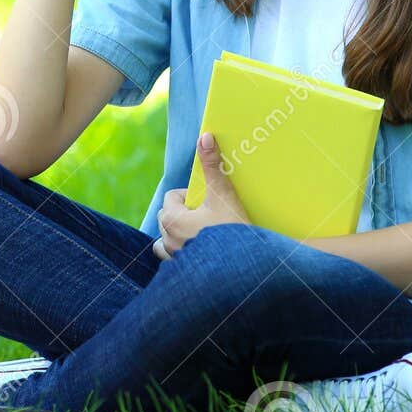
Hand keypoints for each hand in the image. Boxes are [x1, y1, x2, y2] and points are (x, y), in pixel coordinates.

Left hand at [152, 131, 250, 260]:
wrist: (246, 268)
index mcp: (173, 221)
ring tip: (199, 234)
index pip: (170, 198)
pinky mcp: (184, 275)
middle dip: (182, 213)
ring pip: (165, 241)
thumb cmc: (233, 231)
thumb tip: (205, 136)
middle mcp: (169, 241)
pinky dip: (182, 254)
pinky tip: (202, 252)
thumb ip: (213, 166)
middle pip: (167, 218)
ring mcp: (175, 260)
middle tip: (206, 215)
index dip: (188, 195)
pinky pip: (173, 261)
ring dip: (177, 235)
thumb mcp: (224, 195)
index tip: (206, 200)